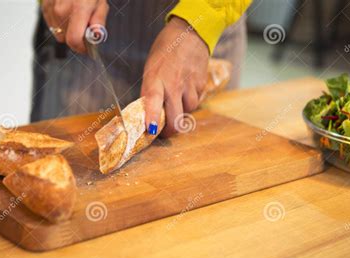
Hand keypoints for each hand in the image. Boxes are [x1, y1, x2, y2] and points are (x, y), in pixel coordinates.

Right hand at [41, 0, 108, 53]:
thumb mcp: (100, 2)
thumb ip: (98, 21)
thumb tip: (97, 37)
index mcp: (78, 9)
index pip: (74, 41)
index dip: (82, 48)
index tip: (88, 47)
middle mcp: (61, 10)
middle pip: (67, 39)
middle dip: (77, 37)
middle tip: (85, 26)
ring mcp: (51, 8)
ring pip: (59, 34)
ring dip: (68, 30)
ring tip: (76, 15)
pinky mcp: (44, 6)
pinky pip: (52, 25)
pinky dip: (60, 23)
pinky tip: (67, 12)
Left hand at [141, 17, 208, 136]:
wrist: (189, 33)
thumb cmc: (165, 52)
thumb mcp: (150, 69)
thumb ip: (150, 91)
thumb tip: (148, 114)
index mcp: (155, 79)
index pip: (153, 101)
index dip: (152, 118)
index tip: (151, 130)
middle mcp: (173, 84)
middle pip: (176, 118)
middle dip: (170, 130)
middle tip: (164, 131)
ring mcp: (189, 85)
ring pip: (187, 112)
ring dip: (181, 113)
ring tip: (176, 103)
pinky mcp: (202, 84)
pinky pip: (196, 102)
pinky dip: (190, 102)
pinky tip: (186, 92)